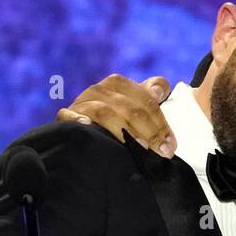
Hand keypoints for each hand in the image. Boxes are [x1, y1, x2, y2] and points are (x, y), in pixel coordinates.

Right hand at [57, 74, 176, 156]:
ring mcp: (82, 103)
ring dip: (125, 131)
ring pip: (107, 113)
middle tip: (161, 152)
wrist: (79, 138)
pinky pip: (71, 117)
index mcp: (118, 84)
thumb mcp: (132, 109)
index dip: (161, 123)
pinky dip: (80, 121)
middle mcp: (99, 89)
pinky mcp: (65, 116)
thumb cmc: (113, 124)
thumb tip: (163, 87)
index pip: (146, 100)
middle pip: (130, 108)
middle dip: (150, 131)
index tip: (170, 145)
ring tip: (140, 147)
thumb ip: (148, 99)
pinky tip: (89, 127)